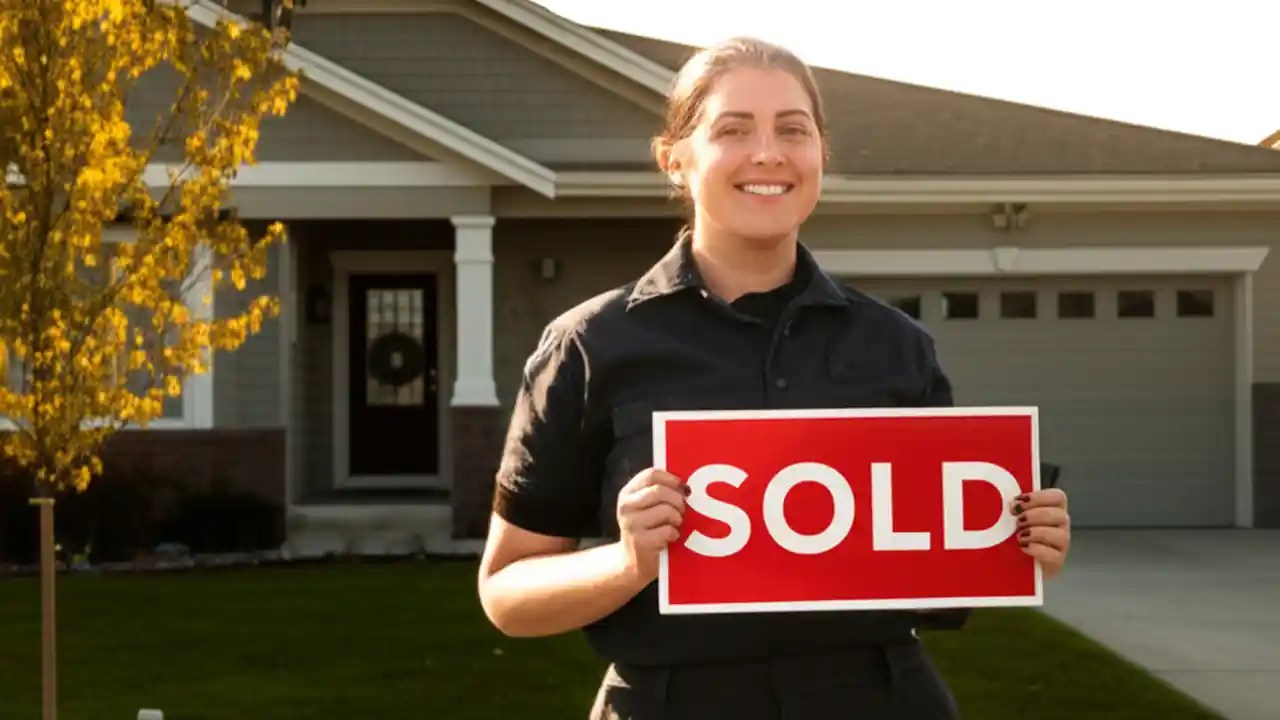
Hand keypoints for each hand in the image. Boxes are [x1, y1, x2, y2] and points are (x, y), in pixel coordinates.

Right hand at [615, 468, 686, 584]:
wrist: (632, 562)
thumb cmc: (647, 529)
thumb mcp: (646, 507)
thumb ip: (660, 492)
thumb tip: (686, 485)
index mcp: (627, 493)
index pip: (651, 474)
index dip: (671, 478)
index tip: (682, 487)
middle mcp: (626, 507)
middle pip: (660, 491)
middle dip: (678, 500)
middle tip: (682, 510)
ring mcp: (631, 524)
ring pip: (667, 510)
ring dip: (678, 519)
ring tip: (675, 525)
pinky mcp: (640, 542)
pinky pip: (668, 530)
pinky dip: (675, 534)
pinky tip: (670, 538)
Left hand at [1013, 489, 1069, 577]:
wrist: (1017, 565)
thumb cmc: (1014, 538)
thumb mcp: (1012, 519)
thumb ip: (1013, 508)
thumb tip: (1006, 502)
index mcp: (1052, 510)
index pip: (1058, 497)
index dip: (1040, 497)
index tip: (1019, 501)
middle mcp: (1060, 526)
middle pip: (1060, 515)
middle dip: (1036, 515)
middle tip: (1018, 520)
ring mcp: (1060, 545)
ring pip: (1061, 535)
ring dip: (1037, 532)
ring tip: (1020, 536)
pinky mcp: (1056, 562)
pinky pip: (1054, 555)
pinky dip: (1037, 550)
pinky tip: (1023, 547)